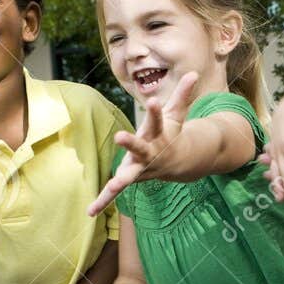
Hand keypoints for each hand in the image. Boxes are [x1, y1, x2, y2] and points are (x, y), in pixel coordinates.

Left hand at [88, 72, 198, 215]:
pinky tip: (90, 211)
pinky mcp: (131, 178)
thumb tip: (193, 72)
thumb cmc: (173, 134)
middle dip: (131, 143)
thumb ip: (183, 94)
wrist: (180, 164)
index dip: (154, 111)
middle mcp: (150, 152)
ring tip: (112, 185)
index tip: (152, 100)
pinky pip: (115, 191)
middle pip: (140, 147)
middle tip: (121, 136)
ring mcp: (140, 168)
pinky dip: (104, 200)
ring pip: (129, 175)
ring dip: (119, 181)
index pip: (157, 119)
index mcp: (159, 134)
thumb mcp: (177, 114)